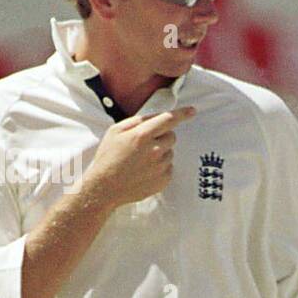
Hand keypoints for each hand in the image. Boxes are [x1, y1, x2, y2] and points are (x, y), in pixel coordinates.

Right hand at [80, 106, 195, 208]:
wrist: (105, 187)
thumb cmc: (108, 157)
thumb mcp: (116, 131)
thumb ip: (137, 121)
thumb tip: (156, 117)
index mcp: (142, 135)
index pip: (168, 119)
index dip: (182, 114)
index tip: (192, 111)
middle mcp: (155, 150)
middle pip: (172, 136)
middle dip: (162, 137)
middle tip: (145, 145)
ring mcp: (161, 166)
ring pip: (170, 152)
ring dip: (160, 153)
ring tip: (141, 161)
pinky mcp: (164, 180)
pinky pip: (169, 167)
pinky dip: (160, 167)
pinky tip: (145, 171)